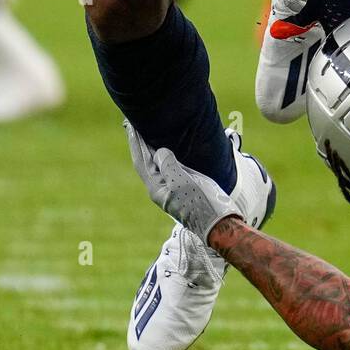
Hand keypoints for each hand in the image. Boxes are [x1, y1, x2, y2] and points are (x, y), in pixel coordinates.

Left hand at [127, 126, 240, 242]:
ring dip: (149, 148)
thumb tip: (159, 151)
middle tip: (132, 123)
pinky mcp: (183, 189)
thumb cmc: (202, 204)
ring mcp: (171, 190)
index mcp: (156, 188)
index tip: (131, 123)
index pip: (142, 159)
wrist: (219, 225)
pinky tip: (165, 151)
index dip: (136, 141)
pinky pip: (167, 168)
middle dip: (138, 143)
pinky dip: (162, 156)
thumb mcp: (183, 182)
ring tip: (144, 133)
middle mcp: (160, 189)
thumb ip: (169, 165)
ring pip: (155, 165)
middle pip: (145, 161)